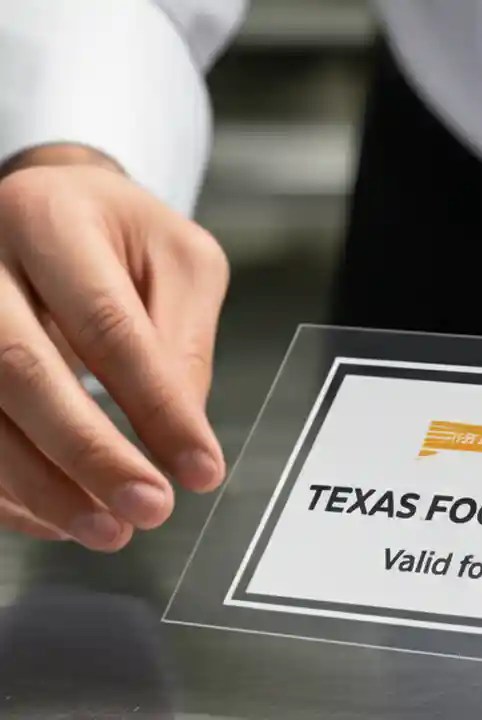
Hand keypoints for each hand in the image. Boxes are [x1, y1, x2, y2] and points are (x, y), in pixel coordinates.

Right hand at [0, 145, 228, 550]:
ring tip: (108, 529)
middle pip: (21, 370)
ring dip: (43, 488)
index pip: (106, 325)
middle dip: (89, 454)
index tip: (201, 469)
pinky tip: (58, 519)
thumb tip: (182, 436)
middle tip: (149, 508)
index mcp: (49, 219)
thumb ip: (183, 343)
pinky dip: (8, 492)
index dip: (155, 405)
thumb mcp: (179, 264)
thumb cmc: (119, 237)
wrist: (43, 206)